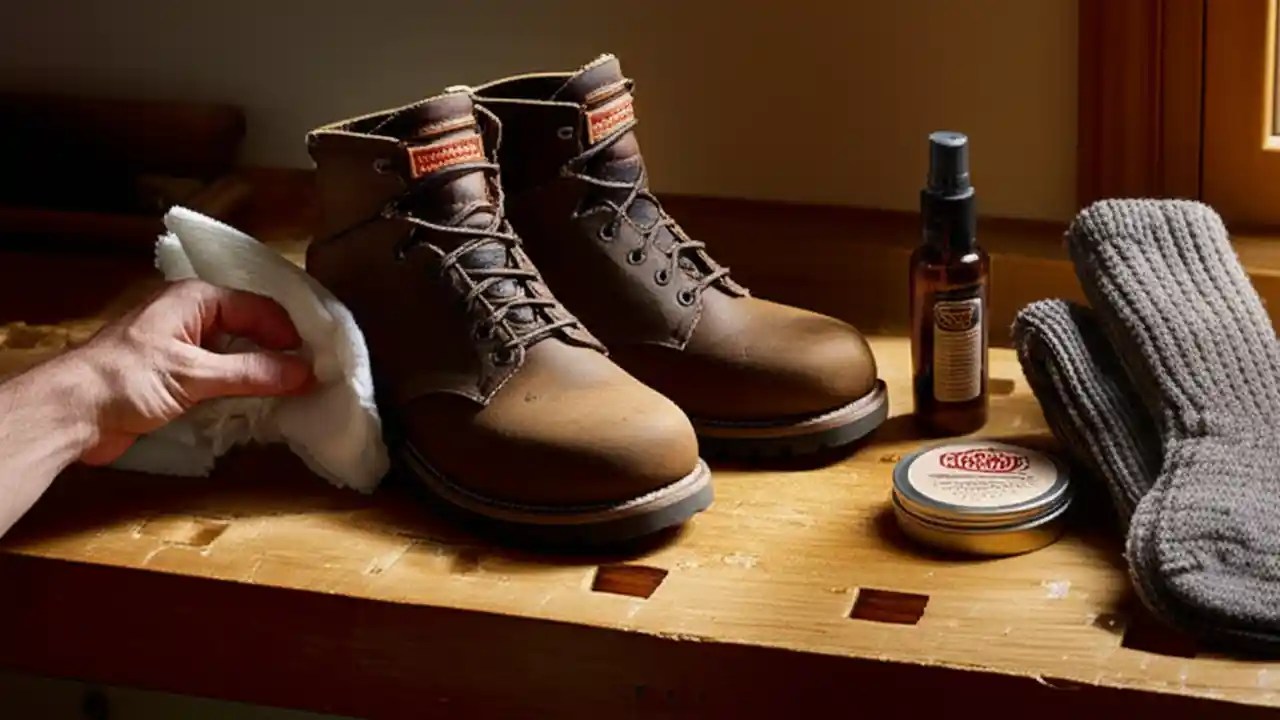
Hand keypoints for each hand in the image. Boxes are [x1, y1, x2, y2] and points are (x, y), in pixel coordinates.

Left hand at [64, 279, 314, 464]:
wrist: (72, 413)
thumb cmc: (127, 380)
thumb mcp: (195, 373)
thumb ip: (251, 372)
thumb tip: (305, 372)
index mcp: (197, 299)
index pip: (259, 309)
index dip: (289, 334)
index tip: (316, 363)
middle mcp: (193, 318)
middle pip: (251, 330)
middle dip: (279, 353)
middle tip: (312, 378)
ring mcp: (184, 348)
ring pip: (238, 355)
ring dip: (262, 374)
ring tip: (294, 394)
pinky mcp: (177, 378)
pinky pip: (222, 378)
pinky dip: (242, 390)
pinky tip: (261, 405)